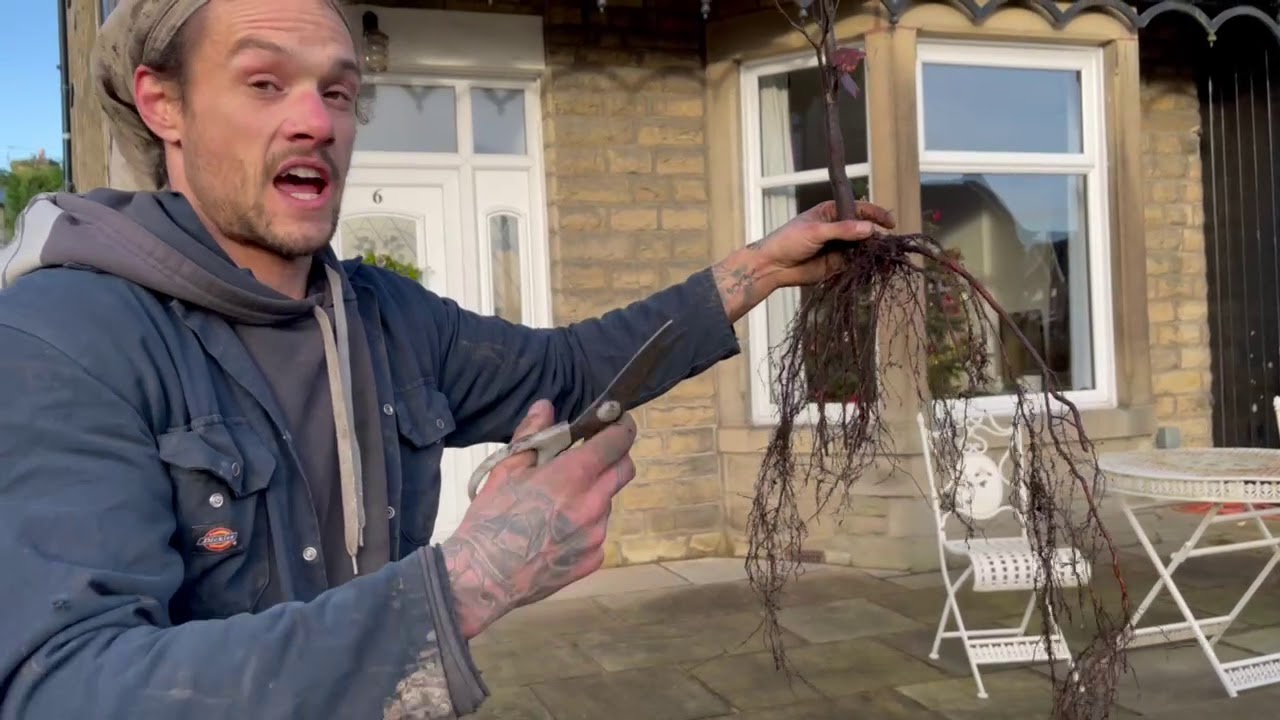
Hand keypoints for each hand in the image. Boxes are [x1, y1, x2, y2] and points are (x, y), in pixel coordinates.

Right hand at [439, 399, 636, 637]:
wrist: (483, 577)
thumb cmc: (491, 519)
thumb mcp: (507, 469)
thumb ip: (532, 434)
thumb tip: (546, 406)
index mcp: (574, 476)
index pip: (618, 440)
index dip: (620, 426)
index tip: (614, 420)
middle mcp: (594, 504)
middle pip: (625, 469)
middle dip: (615, 456)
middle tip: (590, 456)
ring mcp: (597, 534)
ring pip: (608, 501)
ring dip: (593, 493)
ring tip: (558, 503)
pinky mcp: (593, 559)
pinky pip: (598, 533)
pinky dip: (584, 525)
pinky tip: (555, 532)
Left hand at [711, 199, 894, 321]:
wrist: (772, 266)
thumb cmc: (788, 240)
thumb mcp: (815, 231)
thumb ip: (842, 230)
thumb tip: (868, 228)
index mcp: (832, 212)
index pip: (859, 209)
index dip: (876, 214)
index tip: (890, 222)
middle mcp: (839, 228)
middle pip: (864, 230)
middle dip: (877, 237)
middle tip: (889, 245)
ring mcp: (840, 247)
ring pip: (863, 248)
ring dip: (873, 253)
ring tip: (886, 259)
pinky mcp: (838, 264)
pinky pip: (856, 263)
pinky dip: (865, 266)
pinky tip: (875, 268)